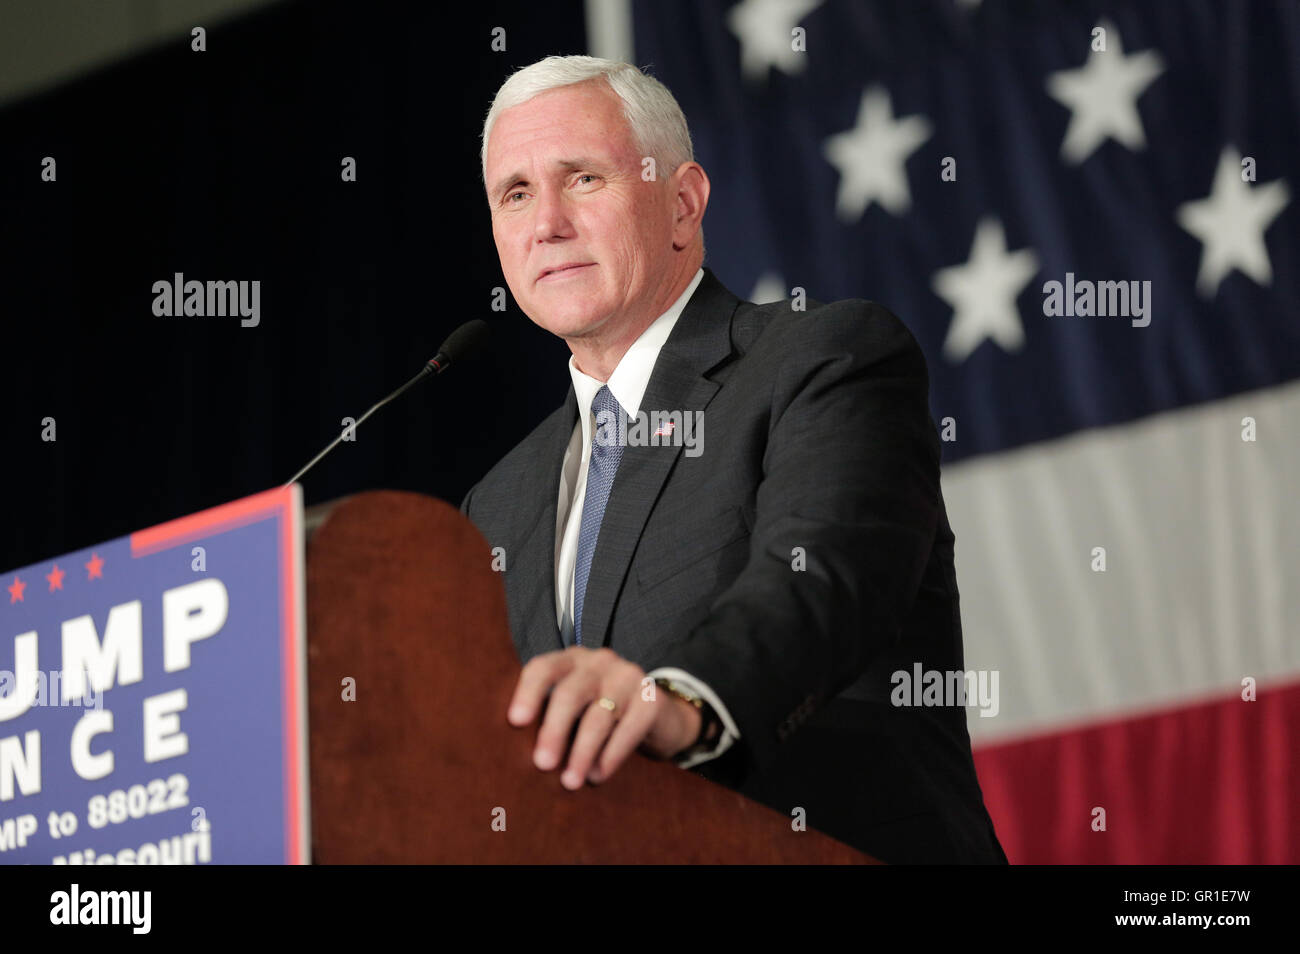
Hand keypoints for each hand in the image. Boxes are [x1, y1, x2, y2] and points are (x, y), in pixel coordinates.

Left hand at [507, 647, 702, 789]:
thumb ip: (549, 716)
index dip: (527, 693)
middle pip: (570, 693)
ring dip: (582, 752)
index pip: (543, 668)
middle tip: (542, 764)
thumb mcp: (574, 708)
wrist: (659, 717)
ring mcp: (628, 677)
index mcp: (572, 660)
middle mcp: (599, 661)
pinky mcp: (652, 699)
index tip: (515, 722)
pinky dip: (611, 756)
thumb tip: (512, 752)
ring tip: (570, 781)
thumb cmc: (601, 715)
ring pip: (598, 716)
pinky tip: (598, 775)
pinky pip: (628, 729)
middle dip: (553, 731)